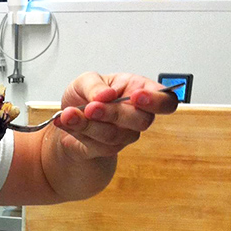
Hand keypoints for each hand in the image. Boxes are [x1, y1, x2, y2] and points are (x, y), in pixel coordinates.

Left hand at [52, 72, 179, 159]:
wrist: (68, 116)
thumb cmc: (86, 95)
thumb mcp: (85, 80)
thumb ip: (95, 85)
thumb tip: (106, 95)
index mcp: (139, 90)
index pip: (166, 101)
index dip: (157, 101)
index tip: (137, 96)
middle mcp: (136, 116)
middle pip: (141, 121)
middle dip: (114, 113)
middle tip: (91, 107)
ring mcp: (124, 135)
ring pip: (114, 135)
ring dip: (89, 124)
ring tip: (68, 113)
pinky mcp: (107, 149)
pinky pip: (95, 144)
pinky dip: (76, 131)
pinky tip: (64, 121)